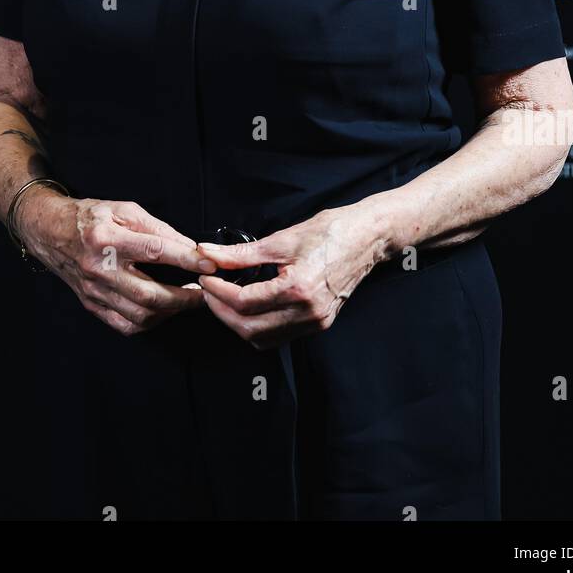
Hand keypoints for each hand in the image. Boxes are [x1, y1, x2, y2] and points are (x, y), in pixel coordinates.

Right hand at [16, 192, 217, 335]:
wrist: (49, 232)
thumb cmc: (89, 216)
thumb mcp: (124, 209)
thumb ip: (157, 228)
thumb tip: (188, 247)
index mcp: (108, 238)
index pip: (154, 251)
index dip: (186, 259)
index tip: (209, 265)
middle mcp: (100, 268)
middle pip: (148, 294)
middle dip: (183, 297)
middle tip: (204, 292)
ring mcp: (94, 291)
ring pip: (138, 314)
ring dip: (169, 312)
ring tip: (186, 300)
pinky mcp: (92, 305)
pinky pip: (123, 324)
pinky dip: (148, 322)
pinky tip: (161, 311)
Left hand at [196, 205, 382, 348]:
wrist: (367, 238)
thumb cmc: (331, 232)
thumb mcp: (282, 239)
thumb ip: (242, 253)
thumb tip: (210, 254)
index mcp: (299, 289)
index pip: (245, 302)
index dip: (218, 292)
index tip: (205, 278)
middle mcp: (308, 313)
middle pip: (250, 329)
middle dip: (222, 312)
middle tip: (208, 291)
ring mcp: (315, 322)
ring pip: (263, 339)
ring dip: (237, 323)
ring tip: (224, 299)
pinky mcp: (319, 324)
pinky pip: (279, 337)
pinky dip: (258, 327)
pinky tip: (249, 307)